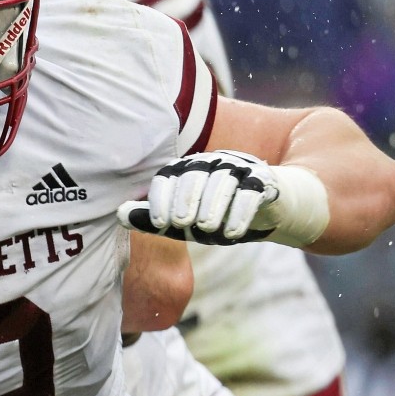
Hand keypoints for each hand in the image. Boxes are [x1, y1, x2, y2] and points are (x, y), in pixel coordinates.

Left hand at [117, 151, 328, 246]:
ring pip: (222, 183)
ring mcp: (239, 169)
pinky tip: (233, 232)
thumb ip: (156, 219)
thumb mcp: (186, 220)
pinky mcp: (264, 180)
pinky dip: (240, 212)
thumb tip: (120, 214)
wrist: (274, 208)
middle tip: (180, 224)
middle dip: (186, 202)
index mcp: (188, 170)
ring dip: (213, 207)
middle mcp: (212, 164)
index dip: (163, 198)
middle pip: (195, 177)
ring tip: (206, 229)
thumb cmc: (220, 215)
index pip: (169, 176)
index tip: (160, 222)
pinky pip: (251, 192)